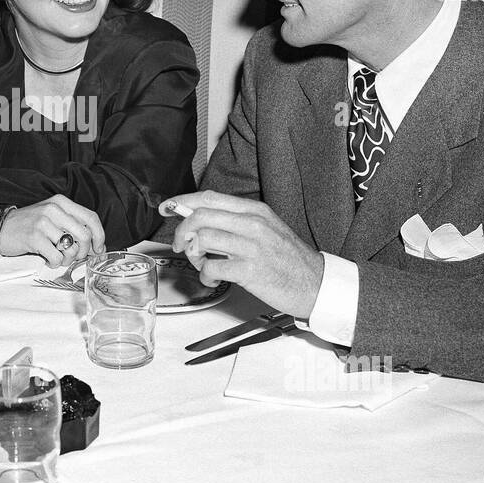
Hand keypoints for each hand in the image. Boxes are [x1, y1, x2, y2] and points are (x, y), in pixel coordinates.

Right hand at [0, 195, 104, 267]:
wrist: (0, 228)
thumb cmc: (30, 225)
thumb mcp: (52, 217)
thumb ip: (73, 227)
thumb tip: (97, 246)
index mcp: (61, 202)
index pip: (91, 218)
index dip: (99, 236)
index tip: (98, 249)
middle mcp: (54, 209)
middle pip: (84, 235)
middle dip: (83, 252)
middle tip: (75, 257)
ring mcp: (44, 222)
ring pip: (71, 249)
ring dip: (67, 259)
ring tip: (58, 257)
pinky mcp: (35, 237)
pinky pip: (56, 257)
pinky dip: (55, 263)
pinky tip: (48, 259)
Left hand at [160, 191, 322, 318]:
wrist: (316, 285)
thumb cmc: (288, 260)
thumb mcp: (266, 229)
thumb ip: (236, 222)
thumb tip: (200, 221)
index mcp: (255, 211)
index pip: (209, 198)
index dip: (182, 201)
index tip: (167, 207)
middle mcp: (253, 224)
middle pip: (201, 216)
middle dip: (182, 231)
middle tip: (181, 245)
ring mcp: (252, 246)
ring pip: (203, 240)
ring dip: (195, 256)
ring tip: (204, 266)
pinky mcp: (250, 270)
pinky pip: (211, 267)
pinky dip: (205, 276)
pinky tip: (213, 279)